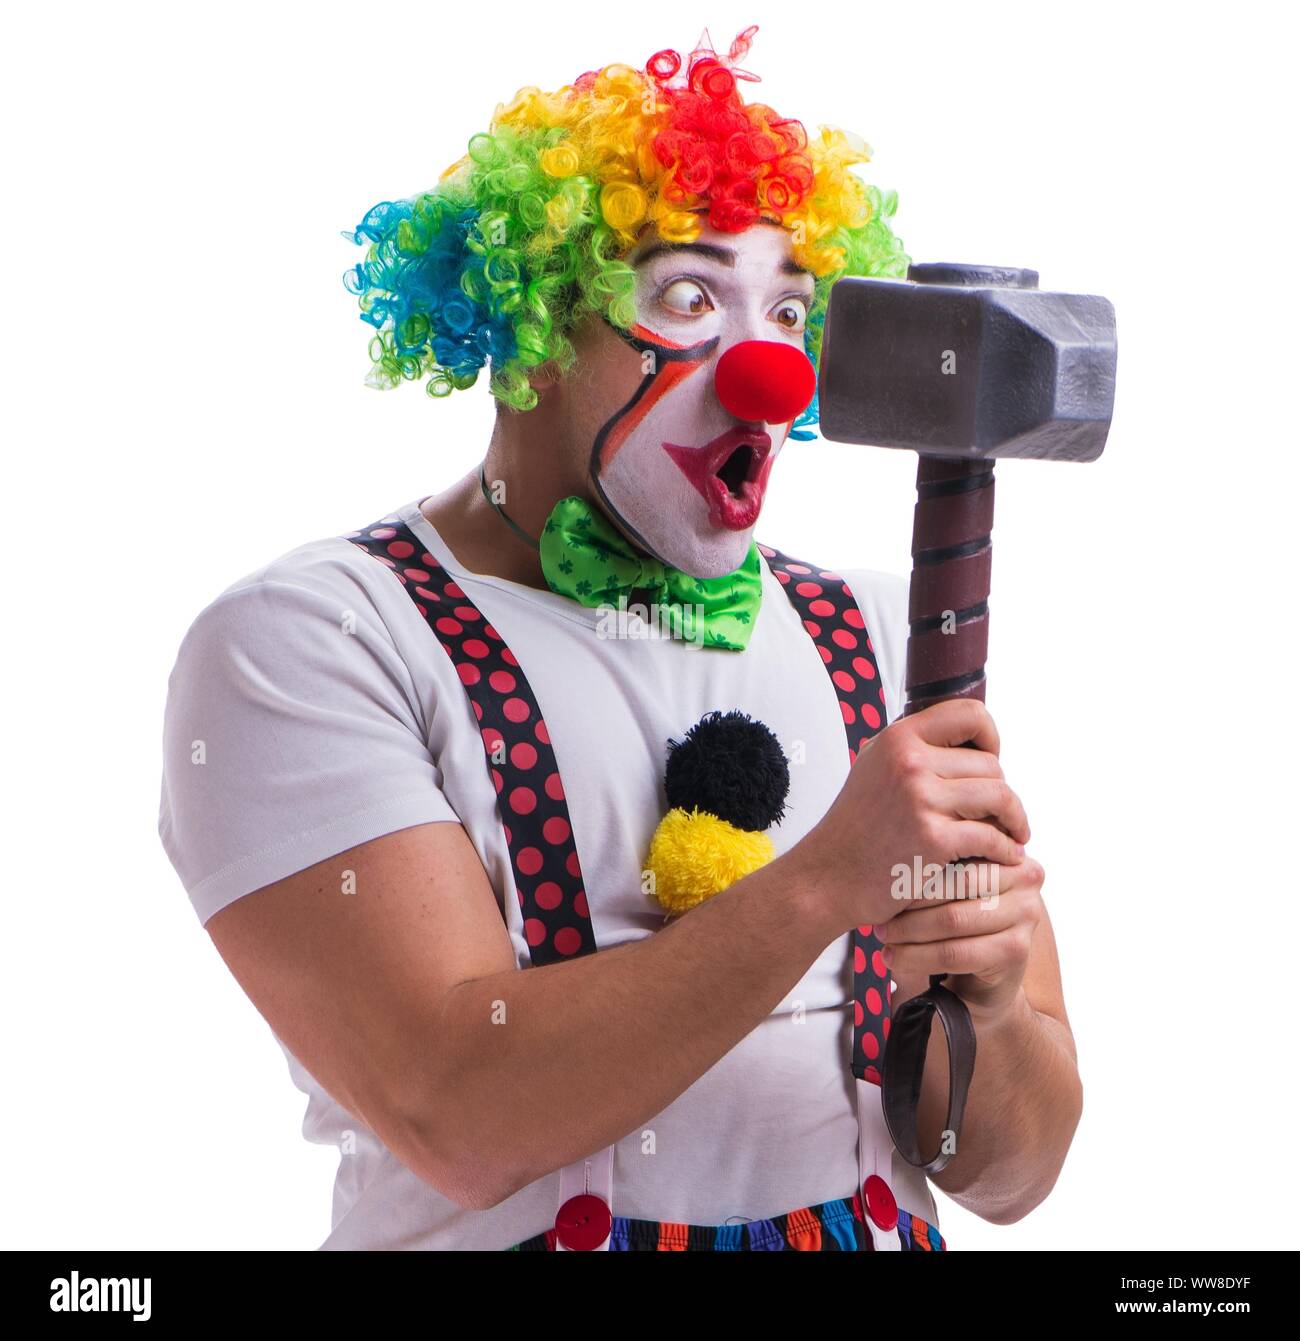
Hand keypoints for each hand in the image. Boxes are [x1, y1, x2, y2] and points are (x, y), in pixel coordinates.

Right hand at [787, 698, 1029, 932]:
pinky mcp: (933, 840)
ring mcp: (921, 800)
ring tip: (1013, 834)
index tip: (991, 759)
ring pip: (1000, 797)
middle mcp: (909, 762)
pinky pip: (992, 836)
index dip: (991, 736)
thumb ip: (912, 746)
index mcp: (898, 738)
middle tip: (996, 815)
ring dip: (1014, 819)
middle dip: (1000, 793)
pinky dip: (1006, 849)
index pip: (970, 714)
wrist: (829, 875)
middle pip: (991, 765)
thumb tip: (962, 736)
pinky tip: (1004, 856)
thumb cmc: (855, 826)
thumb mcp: (874, 765)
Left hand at [876, 852, 1046, 1027]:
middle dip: (911, 901)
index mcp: (1007, 850)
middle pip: (956, 883)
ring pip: (952, 919)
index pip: (955, 852)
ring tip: (883, 936)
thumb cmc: (964, 923)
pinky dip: (919, 957)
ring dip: (909, 931)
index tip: (883, 881)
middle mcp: (1026, 876)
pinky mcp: (1017, 948)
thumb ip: (939, 864)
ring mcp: (1027, 913)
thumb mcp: (954, 887)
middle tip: (879, 915)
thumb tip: (888, 852)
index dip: (916, 869)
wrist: (989, 981)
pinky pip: (957, 952)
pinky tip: (896, 959)